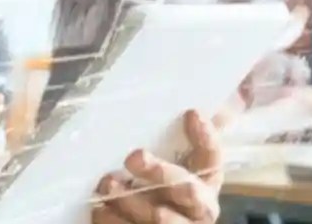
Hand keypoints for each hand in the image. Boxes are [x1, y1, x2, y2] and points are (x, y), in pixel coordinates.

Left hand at [91, 110, 222, 223]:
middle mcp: (199, 208)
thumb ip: (175, 138)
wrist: (148, 220)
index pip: (212, 157)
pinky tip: (98, 208)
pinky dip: (112, 219)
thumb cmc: (159, 187)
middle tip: (133, 156)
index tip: (191, 112)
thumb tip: (197, 100)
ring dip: (131, 200)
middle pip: (188, 190)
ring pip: (161, 217)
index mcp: (206, 182)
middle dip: (160, 173)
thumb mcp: (169, 162)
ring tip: (107, 183)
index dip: (206, 137)